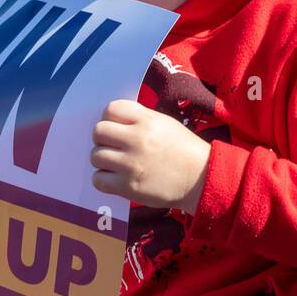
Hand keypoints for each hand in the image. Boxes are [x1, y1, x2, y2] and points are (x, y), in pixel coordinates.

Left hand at [91, 99, 210, 212]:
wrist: (201, 179)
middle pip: (99, 131)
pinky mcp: (128, 187)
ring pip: (95, 156)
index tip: (116, 127)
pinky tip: (116, 179)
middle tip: (113, 146)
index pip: (111, 109)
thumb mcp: (164, 124)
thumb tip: (112, 122)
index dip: (110, 118)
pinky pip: (98, 180)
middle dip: (103, 139)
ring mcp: (131, 164)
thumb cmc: (183, 150)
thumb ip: (139, 119)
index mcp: (147, 120)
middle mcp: (137, 139)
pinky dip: (103, 179)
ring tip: (116, 164)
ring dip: (103, 160)